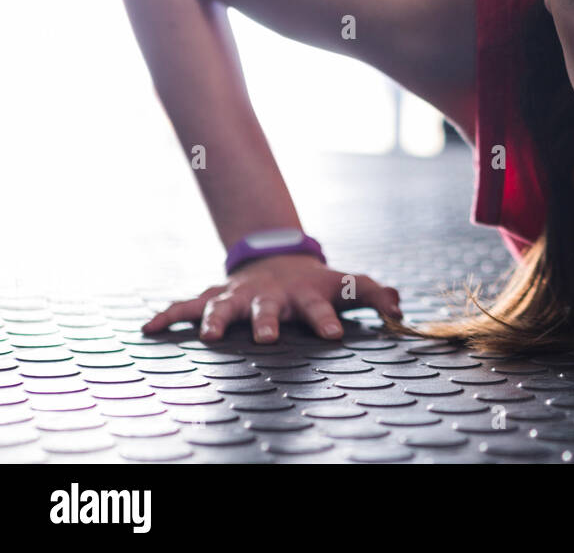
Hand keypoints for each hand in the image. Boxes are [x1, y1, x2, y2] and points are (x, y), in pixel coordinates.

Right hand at [140, 254, 402, 342]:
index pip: (321, 309)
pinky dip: (168, 315)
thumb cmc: (318, 283)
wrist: (279, 260)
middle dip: (268, 323)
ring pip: (225, 307)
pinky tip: (149, 327)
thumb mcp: (348, 285)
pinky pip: (187, 306)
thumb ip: (376, 294)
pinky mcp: (215, 299)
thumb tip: (400, 310)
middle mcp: (270, 298)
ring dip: (217, 320)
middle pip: (269, 310)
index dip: (328, 320)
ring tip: (211, 336)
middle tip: (268, 336)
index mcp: (305, 297)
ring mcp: (240, 297)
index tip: (334, 333)